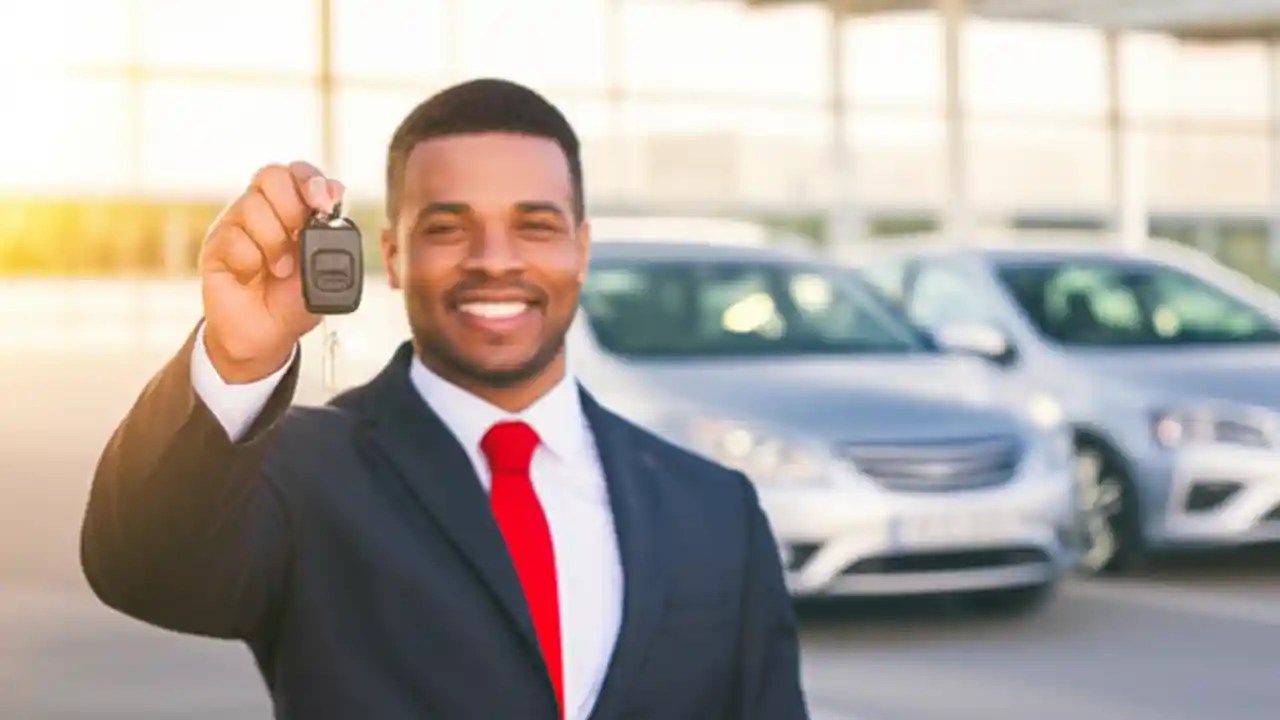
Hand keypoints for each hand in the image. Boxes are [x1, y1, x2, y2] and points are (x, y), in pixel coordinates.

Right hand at [199, 161, 343, 382]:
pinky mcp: (215, 246)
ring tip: (278, 271)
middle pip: (271, 176)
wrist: (266, 337)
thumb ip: (331, 230)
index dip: (310, 179)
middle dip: (291, 209)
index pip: (296, 172)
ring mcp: (236, 226)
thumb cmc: (293, 301)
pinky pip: (233, 238)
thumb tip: (337, 190)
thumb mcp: (323, 268)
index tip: (324, 203)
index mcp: (292, 210)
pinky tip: (251, 278)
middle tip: (297, 240)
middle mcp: (263, 211)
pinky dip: (250, 263)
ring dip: (273, 244)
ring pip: (252, 207)